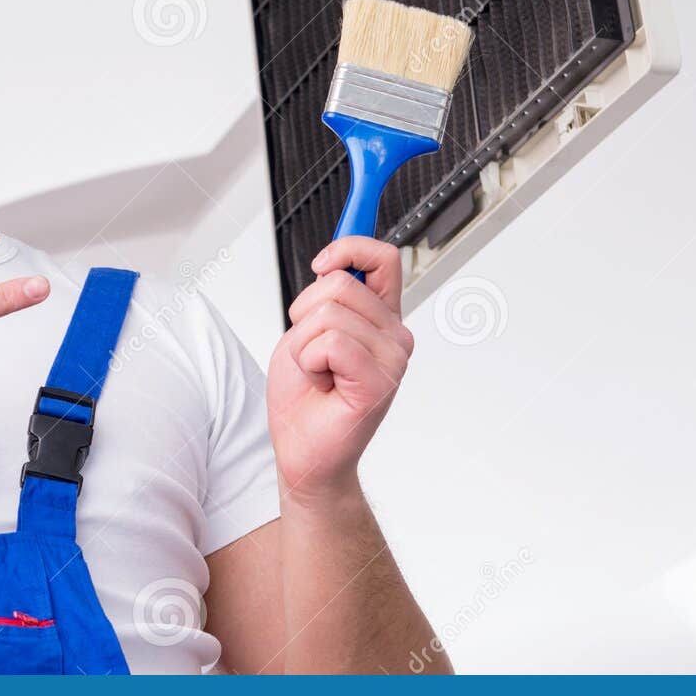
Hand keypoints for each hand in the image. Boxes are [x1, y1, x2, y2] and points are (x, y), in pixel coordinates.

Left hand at [266, 236, 413, 505]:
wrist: (302, 451)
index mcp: (380, 317)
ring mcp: (392, 357)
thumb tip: (331, 260)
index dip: (352, 244)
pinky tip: (322, 383)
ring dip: (303, 344)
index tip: (321, 259)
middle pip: (339, 282)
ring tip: (317, 372)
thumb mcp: (304, 331)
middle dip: (304, 313)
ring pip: (329, 313)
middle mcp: (393, 333)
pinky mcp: (381, 380)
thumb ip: (325, 296)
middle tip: (311, 352)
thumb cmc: (303, 396)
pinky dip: (309, 361)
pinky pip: (330, 343)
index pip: (382, 259)